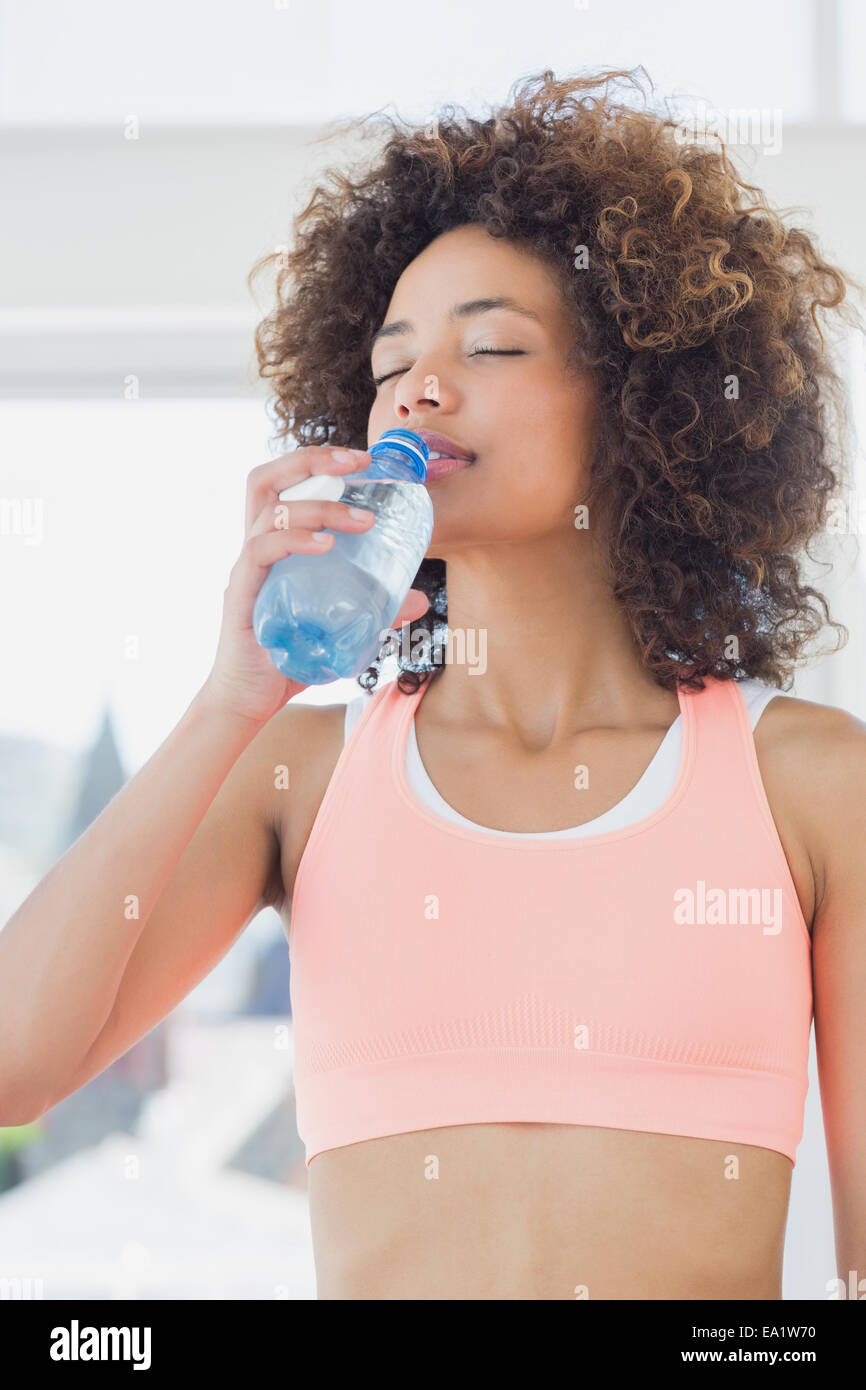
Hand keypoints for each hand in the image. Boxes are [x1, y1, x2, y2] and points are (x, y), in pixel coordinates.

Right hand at [200, 445, 429, 725]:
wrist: (250, 700)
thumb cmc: (288, 657)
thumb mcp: (342, 628)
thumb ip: (377, 611)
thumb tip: (420, 598)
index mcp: (273, 545)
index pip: (283, 484)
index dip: (316, 461)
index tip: (362, 460)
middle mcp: (255, 547)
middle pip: (265, 479)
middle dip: (310, 460)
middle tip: (357, 463)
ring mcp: (246, 568)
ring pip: (272, 512)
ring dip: (321, 508)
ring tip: (363, 521)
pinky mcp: (242, 593)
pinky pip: (261, 551)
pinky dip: (295, 541)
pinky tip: (326, 547)